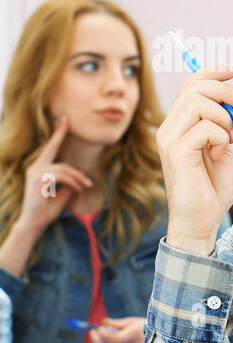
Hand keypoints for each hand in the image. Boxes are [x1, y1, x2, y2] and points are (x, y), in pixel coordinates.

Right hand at [16, 115, 93, 232]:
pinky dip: (74, 181)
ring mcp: (34, 172)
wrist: (35, 223)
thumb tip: (81, 177)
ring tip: (87, 186)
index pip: (49, 149)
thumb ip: (69, 184)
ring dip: (79, 177)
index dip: (56, 135)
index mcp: (39, 169)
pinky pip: (63, 176)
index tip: (62, 121)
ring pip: (64, 167)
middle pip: (52, 149)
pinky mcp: (38, 178)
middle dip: (59, 133)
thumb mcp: (62, 194)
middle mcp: (34, 167)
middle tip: (66, 119)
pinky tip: (79, 189)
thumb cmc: (46, 210)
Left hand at [89, 316, 146, 342]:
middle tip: (94, 332)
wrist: (164, 342)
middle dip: (96, 341)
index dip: (103, 334)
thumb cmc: (149, 329)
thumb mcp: (135, 322)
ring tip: (97, 341)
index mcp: (136, 337)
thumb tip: (103, 322)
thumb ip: (118, 323)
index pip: (114, 340)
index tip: (99, 328)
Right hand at [155, 64, 232, 252]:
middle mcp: (168, 128)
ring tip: (230, 139)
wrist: (203, 219)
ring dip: (225, 118)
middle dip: (227, 92)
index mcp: (178, 124)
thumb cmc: (213, 186)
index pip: (190, 84)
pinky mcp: (177, 153)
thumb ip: (222, 123)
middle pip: (195, 87)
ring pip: (199, 104)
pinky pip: (205, 128)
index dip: (213, 72)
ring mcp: (169, 139)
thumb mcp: (222, 146)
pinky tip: (219, 153)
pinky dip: (221, 137)